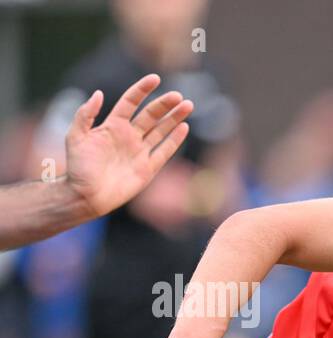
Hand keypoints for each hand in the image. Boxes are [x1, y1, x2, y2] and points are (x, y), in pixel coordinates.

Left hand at [64, 74, 193, 218]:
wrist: (86, 195)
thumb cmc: (78, 167)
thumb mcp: (75, 137)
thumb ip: (85, 114)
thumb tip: (99, 93)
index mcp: (112, 126)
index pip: (131, 102)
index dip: (142, 90)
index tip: (155, 78)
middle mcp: (129, 136)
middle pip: (151, 115)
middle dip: (164, 104)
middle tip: (178, 95)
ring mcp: (140, 152)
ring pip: (161, 130)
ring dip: (174, 118)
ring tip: (188, 105)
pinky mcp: (148, 168)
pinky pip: (164, 151)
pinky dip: (174, 140)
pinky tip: (184, 127)